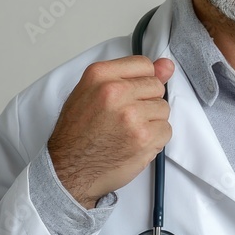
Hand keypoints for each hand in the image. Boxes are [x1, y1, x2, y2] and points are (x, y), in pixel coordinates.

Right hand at [47, 56, 174, 208]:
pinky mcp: (143, 137)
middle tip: (124, 118)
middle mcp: (115, 91)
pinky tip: (134, 144)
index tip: (130, 95)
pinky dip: (155, 140)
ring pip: (163, 109)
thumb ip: (131, 76)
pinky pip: (166, 130)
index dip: (141, 81)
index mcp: (100, 75)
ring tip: (127, 132)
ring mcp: (131, 115)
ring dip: (151, 122)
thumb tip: (167, 65)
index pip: (144, 64)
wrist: (68, 170)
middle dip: (146, 103)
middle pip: (156, 87)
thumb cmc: (77, 133)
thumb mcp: (93, 93)